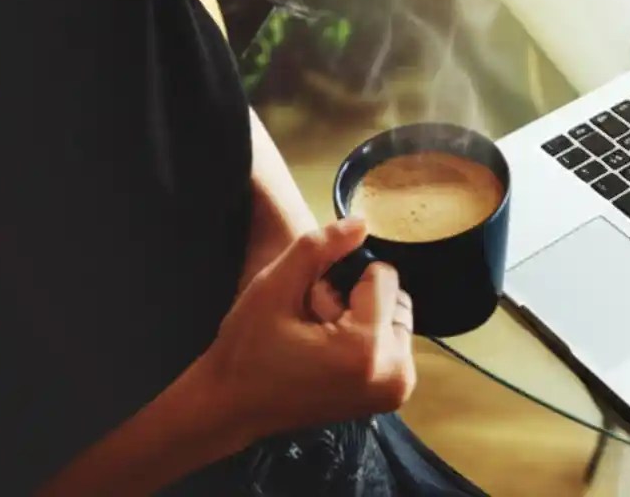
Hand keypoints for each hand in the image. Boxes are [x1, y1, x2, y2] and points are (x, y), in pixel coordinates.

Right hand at [199, 218, 416, 441]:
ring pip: (393, 317)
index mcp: (368, 350)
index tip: (310, 306)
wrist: (232, 407)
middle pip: (394, 298)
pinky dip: (366, 338)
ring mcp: (397, 388)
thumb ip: (319, 248)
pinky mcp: (393, 393)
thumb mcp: (274, 287)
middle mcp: (395, 373)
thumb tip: (362, 223)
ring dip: (361, 318)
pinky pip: (392, 340)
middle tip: (313, 323)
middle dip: (356, 301)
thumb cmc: (247, 349)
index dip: (342, 281)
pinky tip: (328, 351)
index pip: (382, 277)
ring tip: (319, 338)